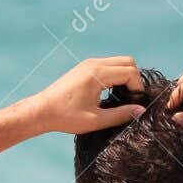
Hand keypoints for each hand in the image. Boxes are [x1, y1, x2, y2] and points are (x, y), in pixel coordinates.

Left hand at [28, 57, 146, 134]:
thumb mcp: (95, 120)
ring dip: (125, 77)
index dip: (137, 87)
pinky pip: (109, 65)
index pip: (130, 71)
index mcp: (97, 74)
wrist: (41, 110)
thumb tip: (141, 111)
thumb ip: (120, 115)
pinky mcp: (85, 67)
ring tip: (122, 98)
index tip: (134, 104)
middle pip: (128, 62)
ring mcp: (89, 63)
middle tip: (131, 99)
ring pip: (119, 62)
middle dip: (134, 80)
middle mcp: (94, 63)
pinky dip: (116, 75)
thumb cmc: (65, 117)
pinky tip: (111, 93)